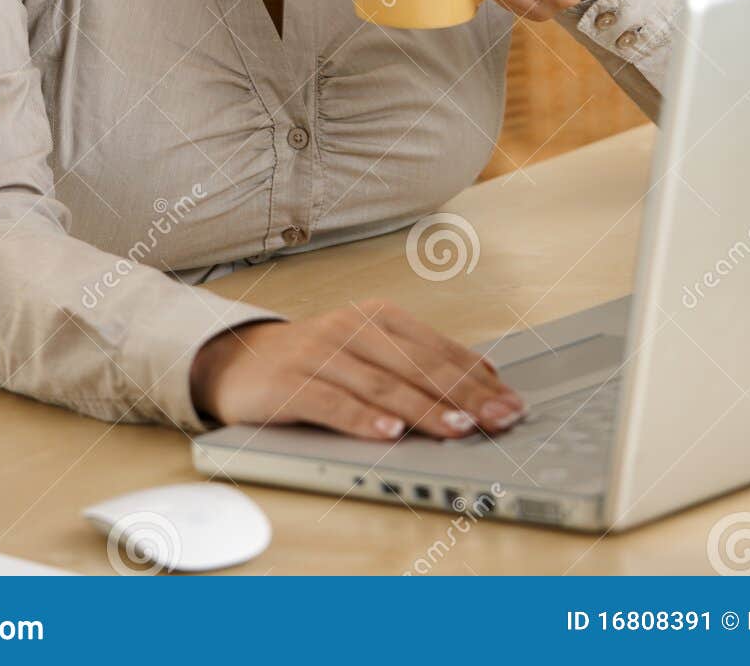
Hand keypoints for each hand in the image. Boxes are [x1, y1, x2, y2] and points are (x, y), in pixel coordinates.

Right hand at [190, 300, 524, 440]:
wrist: (236, 359)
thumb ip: (417, 363)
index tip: (513, 403)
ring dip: (424, 408)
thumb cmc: (313, 359)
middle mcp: (352, 328)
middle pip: (416, 365)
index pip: (438, 348)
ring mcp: (320, 353)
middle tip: (500, 419)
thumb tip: (484, 380)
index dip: (478, 377)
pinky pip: (332, 401)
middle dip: (464, 395)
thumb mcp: (367, 351)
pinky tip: (388, 432)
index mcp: (378, 317)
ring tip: (458, 428)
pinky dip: (363, 418)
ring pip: (381, 384)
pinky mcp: (290, 382)